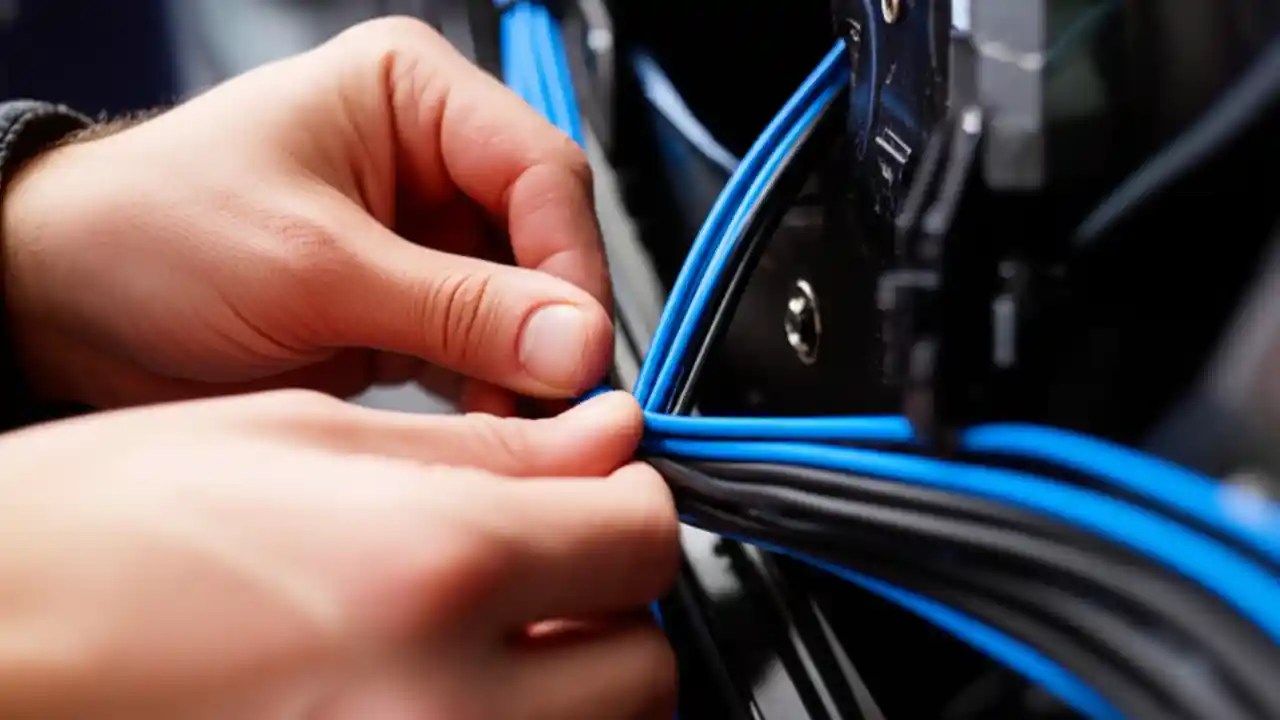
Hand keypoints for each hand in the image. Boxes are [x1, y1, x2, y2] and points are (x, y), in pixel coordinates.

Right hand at [0, 390, 676, 718]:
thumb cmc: (105, 534)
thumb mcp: (306, 441)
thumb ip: (486, 455)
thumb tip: (604, 444)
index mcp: (433, 565)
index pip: (642, 539)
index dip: (631, 502)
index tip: (603, 495)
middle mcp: (441, 700)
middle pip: (642, 666)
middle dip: (613, 608)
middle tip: (549, 572)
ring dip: (576, 685)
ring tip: (491, 639)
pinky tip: (445, 687)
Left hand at [1, 17, 611, 413]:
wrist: (61, 306)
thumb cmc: (151, 235)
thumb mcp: (312, 267)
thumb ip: (456, 308)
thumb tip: (577, 343)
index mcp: (411, 96)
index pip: (541, 169)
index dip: (569, 261)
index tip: (576, 348)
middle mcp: (428, 159)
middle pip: (543, 239)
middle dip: (550, 323)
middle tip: (553, 399)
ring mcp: (422, 238)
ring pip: (524, 301)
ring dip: (525, 366)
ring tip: (514, 424)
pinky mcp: (409, 307)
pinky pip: (483, 347)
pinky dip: (492, 391)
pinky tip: (485, 425)